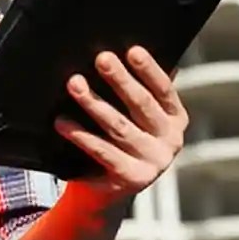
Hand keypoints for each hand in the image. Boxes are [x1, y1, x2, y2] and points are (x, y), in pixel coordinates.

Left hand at [53, 46, 187, 201]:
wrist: (108, 188)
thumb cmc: (120, 136)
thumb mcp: (135, 114)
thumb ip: (138, 88)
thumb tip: (122, 51)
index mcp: (176, 119)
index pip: (164, 89)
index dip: (149, 70)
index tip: (132, 50)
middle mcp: (171, 141)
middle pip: (141, 105)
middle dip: (120, 80)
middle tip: (101, 58)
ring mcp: (153, 163)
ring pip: (119, 127)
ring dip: (94, 104)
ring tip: (74, 84)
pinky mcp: (131, 179)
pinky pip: (102, 152)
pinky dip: (80, 135)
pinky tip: (62, 122)